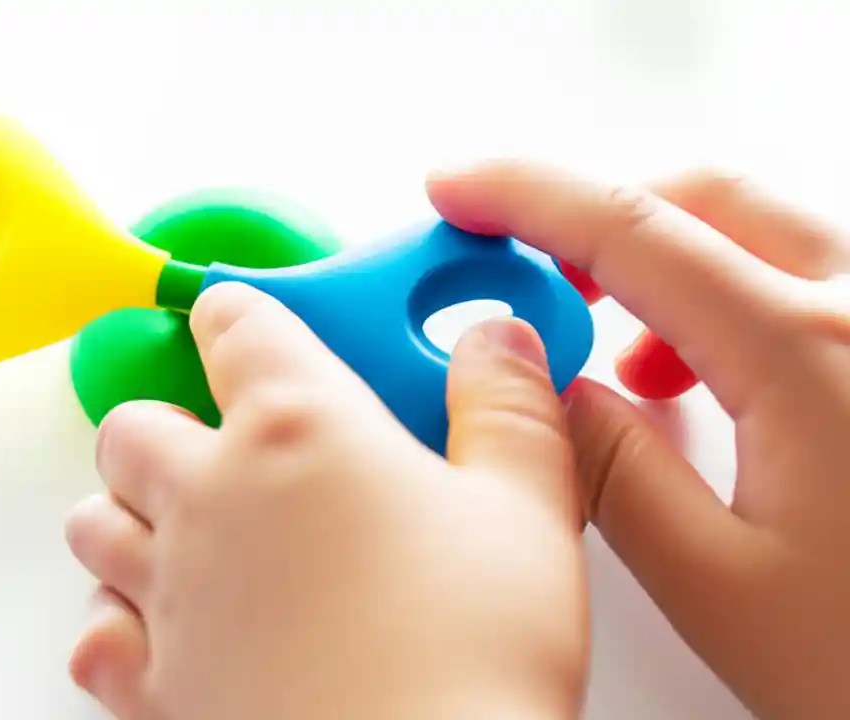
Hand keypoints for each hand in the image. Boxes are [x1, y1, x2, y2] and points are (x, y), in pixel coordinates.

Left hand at [65, 283, 589, 718]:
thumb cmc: (472, 658)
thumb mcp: (525, 512)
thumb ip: (507, 407)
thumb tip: (496, 338)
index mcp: (297, 430)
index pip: (236, 325)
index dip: (239, 311)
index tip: (247, 317)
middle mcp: (210, 496)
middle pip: (132, 426)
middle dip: (167, 423)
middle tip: (227, 445)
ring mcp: (167, 592)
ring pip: (94, 522)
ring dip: (130, 515)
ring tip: (191, 532)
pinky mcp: (152, 682)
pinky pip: (92, 633)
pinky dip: (117, 621)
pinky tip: (170, 626)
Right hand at [429, 164, 849, 719]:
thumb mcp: (720, 587)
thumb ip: (615, 474)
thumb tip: (550, 394)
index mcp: (811, 359)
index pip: (634, 233)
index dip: (526, 196)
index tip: (457, 189)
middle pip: (702, 198)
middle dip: (591, 215)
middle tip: (515, 266)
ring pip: (758, 231)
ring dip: (659, 258)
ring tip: (600, 342)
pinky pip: (803, 278)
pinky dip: (720, 294)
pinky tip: (689, 372)